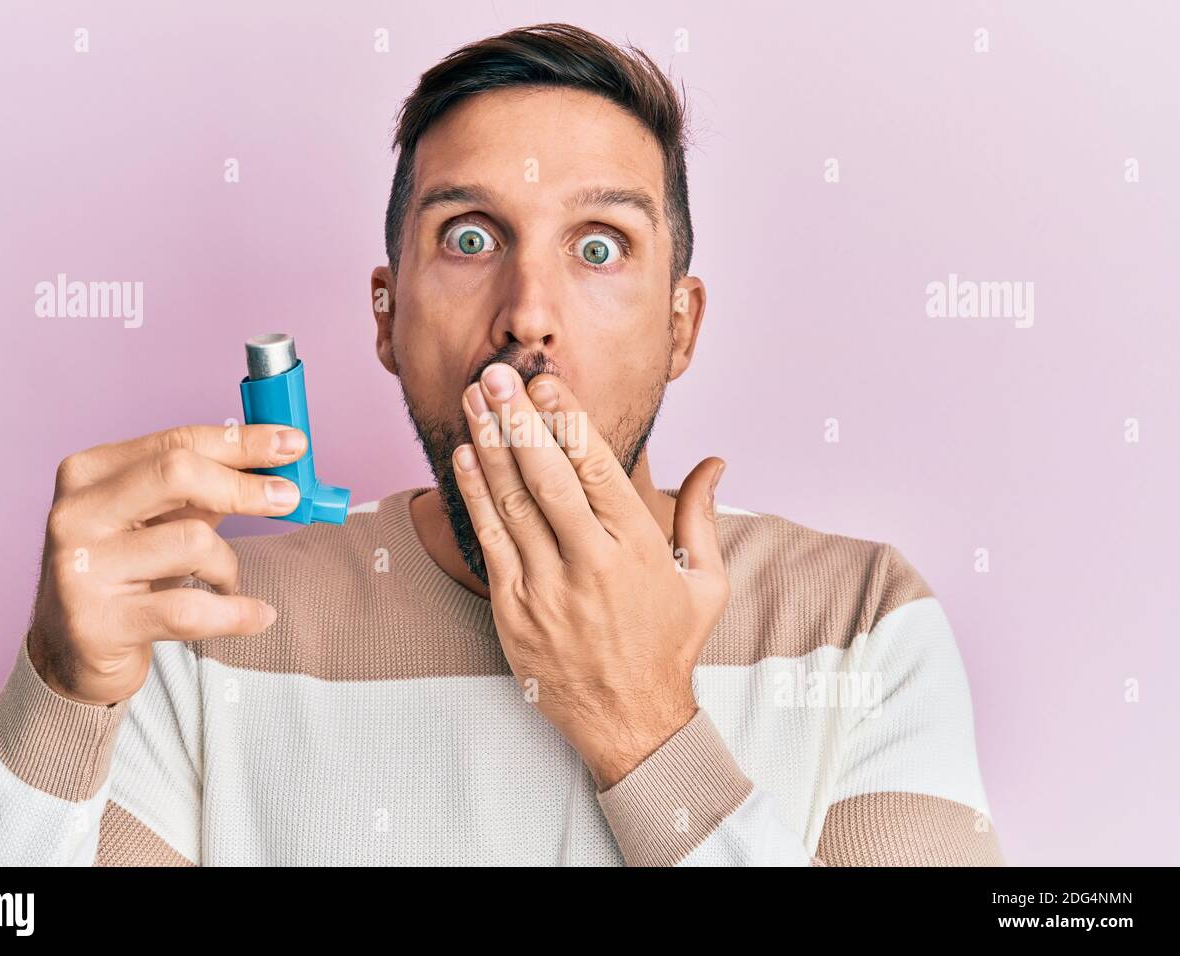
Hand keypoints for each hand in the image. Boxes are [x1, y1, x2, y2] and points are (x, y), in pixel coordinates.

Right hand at [27, 424, 309, 705]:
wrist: (72, 649)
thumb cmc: (130, 571)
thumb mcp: (160, 519)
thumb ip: (207, 488)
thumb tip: (279, 462)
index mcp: (89, 473)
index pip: (177, 442)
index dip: (242, 441)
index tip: (293, 444)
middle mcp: (76, 512)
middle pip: (178, 473)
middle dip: (244, 486)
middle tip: (289, 498)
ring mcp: (81, 567)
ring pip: (192, 543)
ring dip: (229, 566)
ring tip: (226, 583)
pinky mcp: (98, 622)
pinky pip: (191, 611)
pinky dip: (236, 614)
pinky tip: (257, 614)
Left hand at [450, 363, 729, 789]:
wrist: (631, 722)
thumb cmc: (669, 645)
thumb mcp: (705, 583)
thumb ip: (701, 517)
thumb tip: (715, 461)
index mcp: (638, 548)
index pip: (596, 468)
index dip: (566, 419)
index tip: (545, 381)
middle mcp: (590, 563)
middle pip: (546, 475)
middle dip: (518, 417)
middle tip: (497, 371)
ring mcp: (547, 588)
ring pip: (511, 501)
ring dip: (488, 444)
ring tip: (474, 398)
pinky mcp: (513, 611)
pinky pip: (489, 540)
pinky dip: (473, 494)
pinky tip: (465, 456)